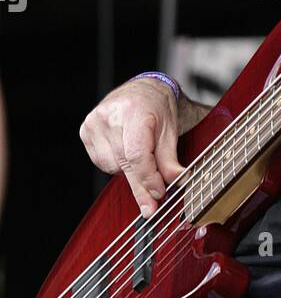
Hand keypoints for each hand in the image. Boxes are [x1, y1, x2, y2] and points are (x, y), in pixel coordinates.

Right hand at [79, 79, 184, 216]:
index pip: (137, 154)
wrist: (142, 91)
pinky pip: (102, 162)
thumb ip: (170, 159)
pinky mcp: (85, 131)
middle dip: (140, 187)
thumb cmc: (157, 108)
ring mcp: (94, 123)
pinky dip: (116, 164)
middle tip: (152, 206)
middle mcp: (109, 115)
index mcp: (133, 110)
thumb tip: (177, 181)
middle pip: (124, 163)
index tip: (158, 195)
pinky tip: (125, 152)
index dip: (148, 178)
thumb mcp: (170, 131)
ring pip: (112, 166)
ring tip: (140, 156)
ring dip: (129, 171)